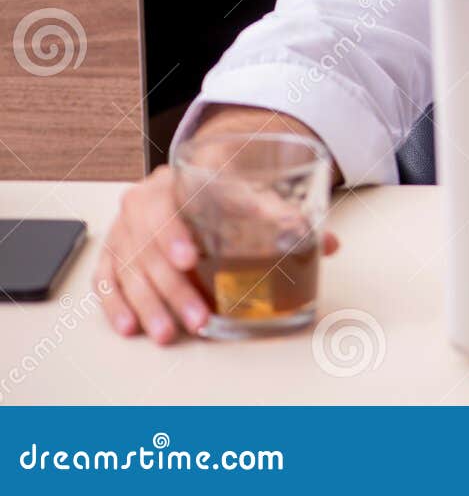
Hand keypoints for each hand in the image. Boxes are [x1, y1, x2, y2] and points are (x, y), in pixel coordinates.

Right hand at [96, 164, 338, 344]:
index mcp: (174, 179)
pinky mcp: (114, 250)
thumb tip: (327, 243)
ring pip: (128, 269)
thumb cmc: (224, 183)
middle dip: (172, 288)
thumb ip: (282, 215)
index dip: (175, 234)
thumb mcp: (249, 188)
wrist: (197, 169)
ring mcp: (124, 227)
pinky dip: (116, 304)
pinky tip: (130, 327)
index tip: (189, 260)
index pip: (168, 204)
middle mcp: (142, 201)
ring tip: (168, 333)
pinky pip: (107, 279)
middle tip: (197, 317)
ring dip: (148, 305)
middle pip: (148, 247)